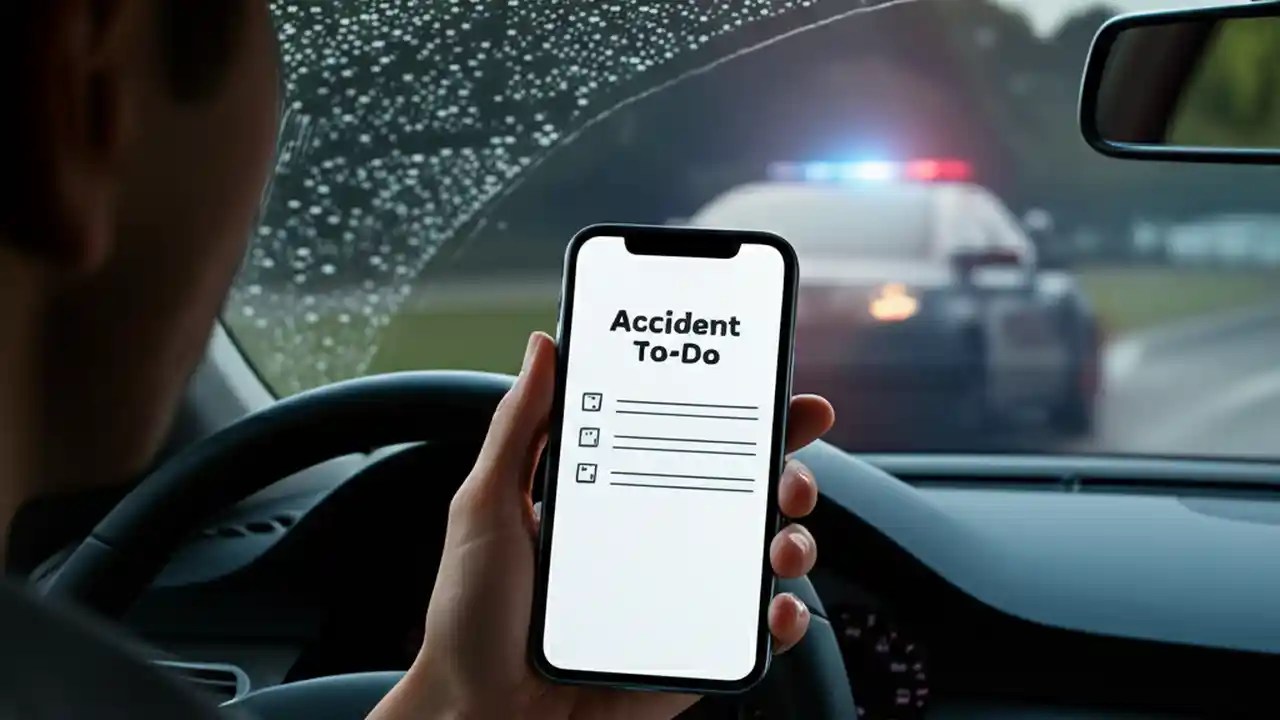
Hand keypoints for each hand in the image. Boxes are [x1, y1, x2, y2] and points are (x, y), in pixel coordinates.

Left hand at [369, 331, 834, 718]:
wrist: (480, 714)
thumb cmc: (470, 617)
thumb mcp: (485, 506)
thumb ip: (517, 427)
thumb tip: (543, 347)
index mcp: (614, 499)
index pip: (689, 442)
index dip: (743, 415)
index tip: (780, 393)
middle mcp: (654, 541)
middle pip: (744, 493)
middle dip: (787, 473)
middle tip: (788, 474)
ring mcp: (678, 596)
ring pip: (762, 555)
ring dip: (793, 538)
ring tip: (782, 542)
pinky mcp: (692, 651)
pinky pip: (755, 631)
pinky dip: (783, 616)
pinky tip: (773, 606)